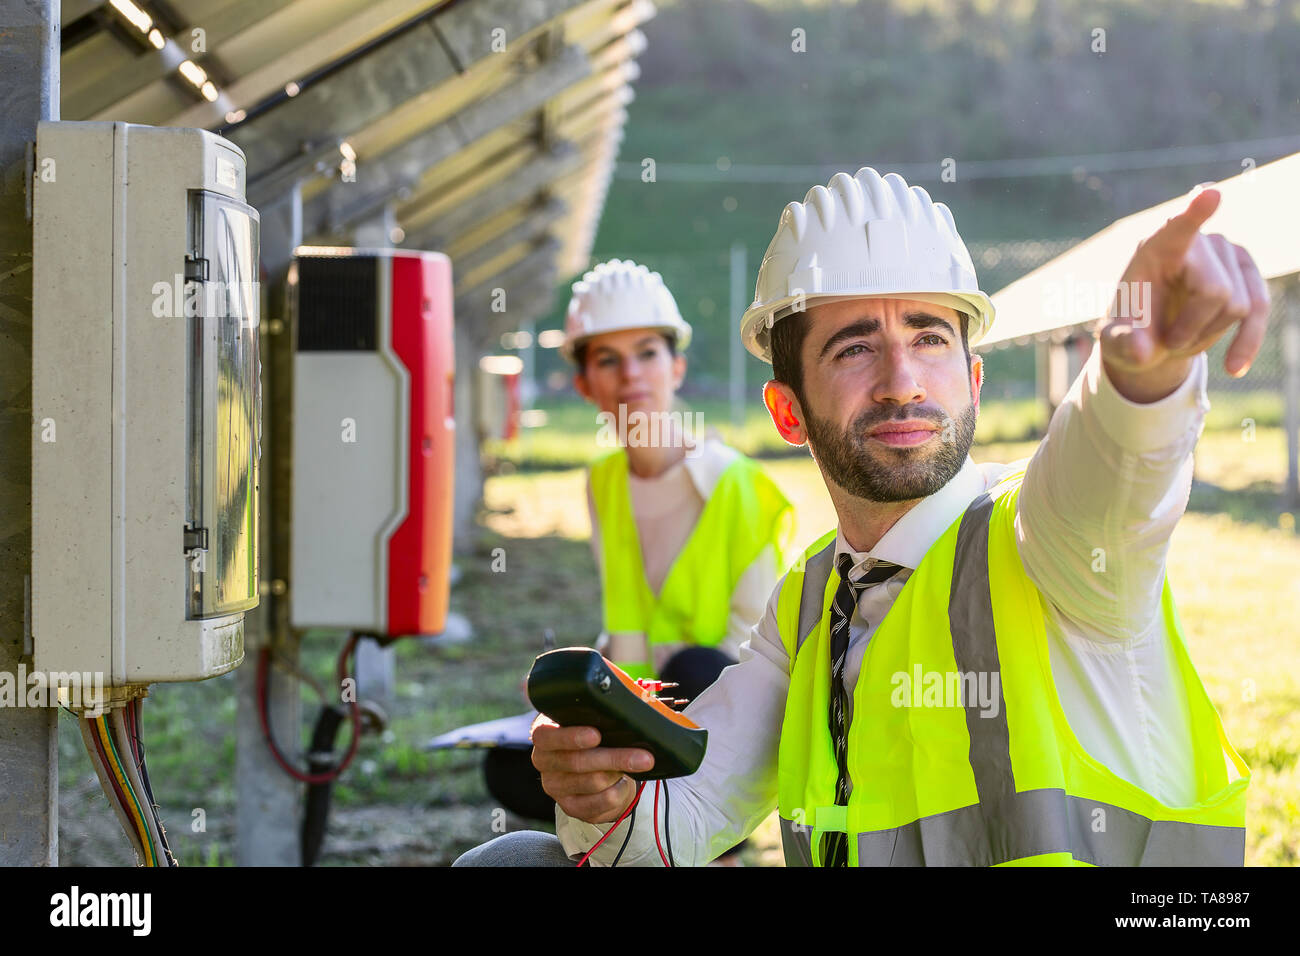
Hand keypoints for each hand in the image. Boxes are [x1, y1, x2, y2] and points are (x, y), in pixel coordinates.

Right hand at [530, 714, 652, 823]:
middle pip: (577, 762)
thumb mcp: (592, 716)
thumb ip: (601, 704)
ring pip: (593, 783)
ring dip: (619, 773)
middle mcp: (544, 762)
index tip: (597, 734)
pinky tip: (623, 782)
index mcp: (544, 733)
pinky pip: (599, 803)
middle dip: (614, 758)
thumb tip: (631, 692)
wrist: (593, 767)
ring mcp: (555, 787)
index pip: (547, 736)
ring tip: (635, 763)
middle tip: (644, 757)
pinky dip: (618, 793)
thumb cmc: (595, 733)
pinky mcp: (570, 807)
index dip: (571, 736)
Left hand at [1100, 187, 1270, 403]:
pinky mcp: (1248, 274)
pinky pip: (1259, 310)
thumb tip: (1142, 351)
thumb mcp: (1115, 342)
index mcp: (1156, 248)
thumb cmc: (1131, 330)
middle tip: (1166, 340)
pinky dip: (1247, 342)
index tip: (1210, 193)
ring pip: (1239, 306)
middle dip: (1192, 328)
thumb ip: (1122, 345)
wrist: (1152, 337)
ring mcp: (1228, 254)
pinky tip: (1235, 366)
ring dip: (1208, 335)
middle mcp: (1198, 242)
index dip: (1194, 213)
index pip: (1177, 228)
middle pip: (1216, 291)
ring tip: (1182, 336)